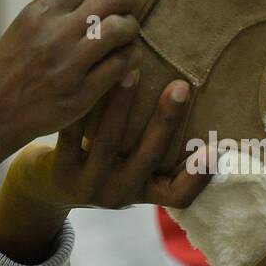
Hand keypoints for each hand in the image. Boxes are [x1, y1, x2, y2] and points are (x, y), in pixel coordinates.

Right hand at [0, 0, 142, 157]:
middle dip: (127, 1)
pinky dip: (130, 60)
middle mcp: (54, 33)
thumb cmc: (7, 69)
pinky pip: (122, 66)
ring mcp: (68, 64)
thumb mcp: (24, 27)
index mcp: (40, 11)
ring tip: (124, 38)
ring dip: (131, 30)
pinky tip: (123, 63)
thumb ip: (59, 10)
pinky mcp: (79, 95)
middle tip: (125, 11)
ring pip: (123, 29)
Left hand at [1, 77, 210, 212]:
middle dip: (166, 121)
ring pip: (108, 141)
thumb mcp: (133, 168)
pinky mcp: (60, 171)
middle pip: (148, 158)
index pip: (179, 195)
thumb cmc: (105, 166)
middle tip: (180, 86)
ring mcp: (88, 185)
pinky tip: (87, 80)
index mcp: (143, 193)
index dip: (198, 176)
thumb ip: (157, 146)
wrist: (48, 188)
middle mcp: (119, 194)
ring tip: (129, 70)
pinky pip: (72, 135)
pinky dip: (82, 108)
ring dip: (122, 105)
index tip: (216, 146)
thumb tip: (202, 106)